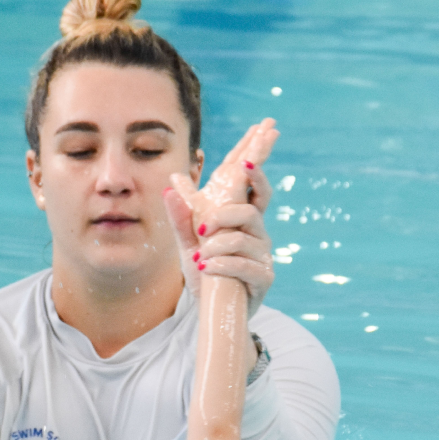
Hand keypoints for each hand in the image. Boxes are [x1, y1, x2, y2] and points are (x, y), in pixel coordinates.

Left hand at [165, 119, 278, 316]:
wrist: (212, 309)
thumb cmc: (205, 271)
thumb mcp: (187, 243)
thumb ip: (181, 217)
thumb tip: (172, 183)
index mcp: (240, 218)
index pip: (250, 182)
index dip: (259, 155)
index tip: (267, 130)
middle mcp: (256, 231)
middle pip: (259, 201)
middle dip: (238, 202)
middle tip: (210, 215)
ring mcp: (263, 253)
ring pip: (244, 235)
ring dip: (218, 243)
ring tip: (201, 255)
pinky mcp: (264, 276)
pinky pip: (245, 264)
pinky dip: (222, 264)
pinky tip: (206, 267)